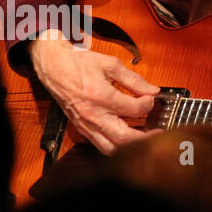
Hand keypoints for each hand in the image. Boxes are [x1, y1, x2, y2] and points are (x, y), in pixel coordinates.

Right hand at [29, 33, 160, 154]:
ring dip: (130, 148)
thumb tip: (152, 90)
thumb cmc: (77, 62)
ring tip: (144, 141)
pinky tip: (125, 141)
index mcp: (101, 96)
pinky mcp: (81, 128)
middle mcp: (93, 115)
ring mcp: (86, 124)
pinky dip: (115, 146)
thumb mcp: (109, 64)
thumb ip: (133, 79)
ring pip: (112, 148)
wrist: (53, 66)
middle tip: (158, 133)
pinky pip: (100, 145)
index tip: (150, 98)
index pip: (134, 109)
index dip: (147, 104)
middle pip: (125, 137)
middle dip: (145, 138)